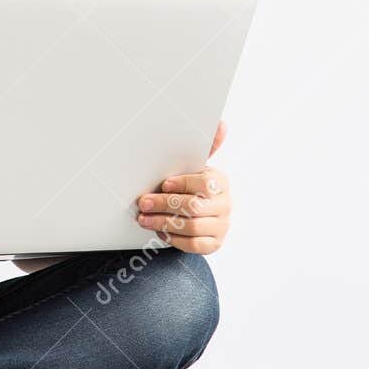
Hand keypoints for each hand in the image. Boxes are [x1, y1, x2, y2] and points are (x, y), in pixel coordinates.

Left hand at [134, 120, 230, 254]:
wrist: (196, 215)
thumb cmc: (190, 187)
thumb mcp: (194, 167)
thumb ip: (204, 148)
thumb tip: (222, 123)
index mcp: (221, 182)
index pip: (205, 183)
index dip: (183, 184)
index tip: (163, 184)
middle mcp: (225, 204)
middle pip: (195, 206)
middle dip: (165, 204)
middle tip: (143, 203)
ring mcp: (222, 226)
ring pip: (191, 226)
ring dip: (163, 222)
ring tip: (143, 218)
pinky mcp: (214, 244)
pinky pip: (194, 245)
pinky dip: (174, 238)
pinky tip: (159, 231)